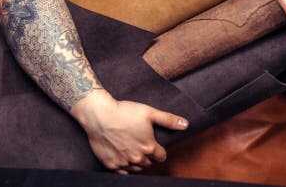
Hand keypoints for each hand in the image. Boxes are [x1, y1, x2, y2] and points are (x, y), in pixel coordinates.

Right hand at [71, 89, 187, 173]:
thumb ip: (169, 120)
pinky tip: (123, 158)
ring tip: (133, 150)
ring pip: (136, 169)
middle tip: (142, 144)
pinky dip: (124, 168)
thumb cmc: (125, 112)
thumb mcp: (150, 112)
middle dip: (148, 156)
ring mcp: (123, 163)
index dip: (159, 150)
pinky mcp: (110, 165)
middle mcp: (137, 158)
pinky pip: (122, 173)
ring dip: (137, 162)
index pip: (161, 157)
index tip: (155, 144)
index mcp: (149, 147)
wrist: (100, 116)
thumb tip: (186, 124)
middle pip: (148, 163)